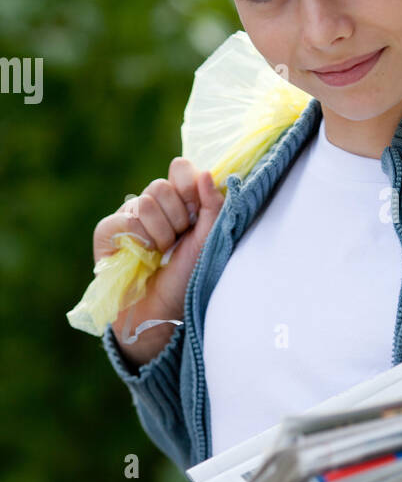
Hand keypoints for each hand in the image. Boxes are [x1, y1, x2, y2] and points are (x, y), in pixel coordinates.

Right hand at [93, 157, 223, 366]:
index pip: (180, 169)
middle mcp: (153, 206)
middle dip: (177, 218)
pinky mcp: (107, 231)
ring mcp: (128, 217)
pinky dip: (138, 239)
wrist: (161, 312)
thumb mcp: (209, 240)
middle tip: (177, 243)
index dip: (188, 183)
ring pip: (146, 203)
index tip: (195, 208)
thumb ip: (213, 206)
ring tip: (160, 254)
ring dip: (161, 234)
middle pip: (162, 186)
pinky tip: (140, 256)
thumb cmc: (187, 278)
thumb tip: (207, 173)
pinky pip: (124, 219)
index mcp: (179, 202)